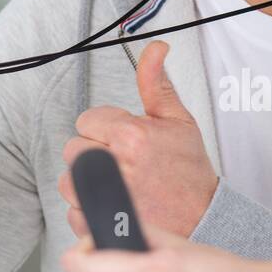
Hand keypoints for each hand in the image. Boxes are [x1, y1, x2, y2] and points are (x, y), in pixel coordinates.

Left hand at [56, 41, 217, 237]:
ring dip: (88, 182)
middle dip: (94, 153)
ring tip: (119, 184)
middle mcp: (114, 165)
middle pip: (73, 149)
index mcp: (130, 136)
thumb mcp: (178, 121)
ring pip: (68, 180)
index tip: (125, 141)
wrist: (203, 217)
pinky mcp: (97, 223)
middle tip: (123, 162)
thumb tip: (154, 49)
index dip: (106, 129)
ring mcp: (104, 197)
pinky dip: (90, 209)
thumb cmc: (190, 172)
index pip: (87, 121)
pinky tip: (116, 204)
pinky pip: (73, 209)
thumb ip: (156, 83)